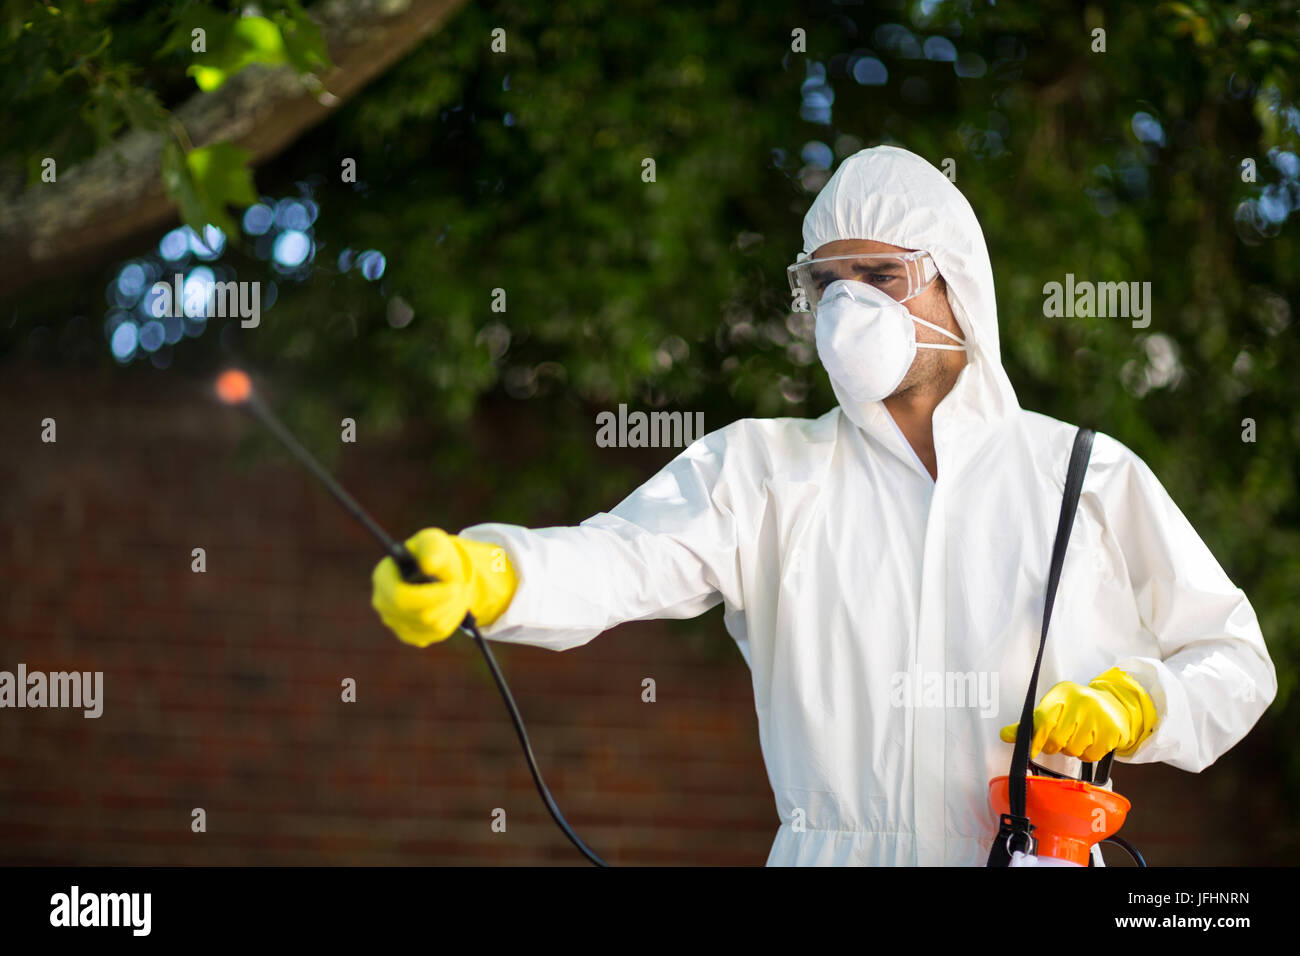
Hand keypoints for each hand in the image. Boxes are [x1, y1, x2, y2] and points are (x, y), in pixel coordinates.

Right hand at [371, 528, 517, 646]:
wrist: (437, 571)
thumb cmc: (432, 554)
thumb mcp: (434, 544)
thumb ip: (432, 549)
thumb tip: (428, 564)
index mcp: (383, 577)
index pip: (401, 598)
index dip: (430, 596)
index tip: (455, 587)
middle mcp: (382, 602)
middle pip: (419, 616)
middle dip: (446, 603)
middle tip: (460, 588)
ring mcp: (393, 622)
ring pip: (432, 626)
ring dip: (452, 608)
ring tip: (456, 592)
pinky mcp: (408, 635)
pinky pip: (436, 634)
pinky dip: (450, 619)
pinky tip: (450, 605)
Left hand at [999, 667, 1156, 761]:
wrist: (1114, 704)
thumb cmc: (1078, 707)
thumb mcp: (1055, 706)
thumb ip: (1032, 722)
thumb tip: (1006, 735)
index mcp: (1063, 694)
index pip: (1043, 720)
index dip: (1035, 739)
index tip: (1030, 751)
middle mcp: (1081, 702)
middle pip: (1057, 739)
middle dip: (1053, 746)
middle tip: (1059, 740)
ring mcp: (1098, 717)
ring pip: (1073, 750)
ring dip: (1071, 749)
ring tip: (1077, 736)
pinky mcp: (1112, 732)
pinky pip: (1090, 756)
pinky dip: (1087, 754)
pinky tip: (1090, 741)